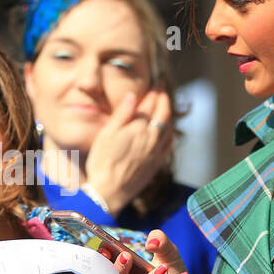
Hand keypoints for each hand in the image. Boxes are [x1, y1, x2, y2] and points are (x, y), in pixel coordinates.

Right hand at [84, 89, 173, 214]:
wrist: (109, 192)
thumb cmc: (103, 162)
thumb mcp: (106, 134)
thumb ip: (122, 114)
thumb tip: (133, 96)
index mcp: (139, 127)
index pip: (151, 103)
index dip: (155, 90)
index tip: (158, 81)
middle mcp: (152, 137)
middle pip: (164, 113)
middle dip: (164, 99)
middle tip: (162, 89)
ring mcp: (156, 151)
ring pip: (169, 127)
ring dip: (168, 114)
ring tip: (165, 106)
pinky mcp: (156, 163)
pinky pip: (169, 144)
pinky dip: (170, 132)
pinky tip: (168, 131)